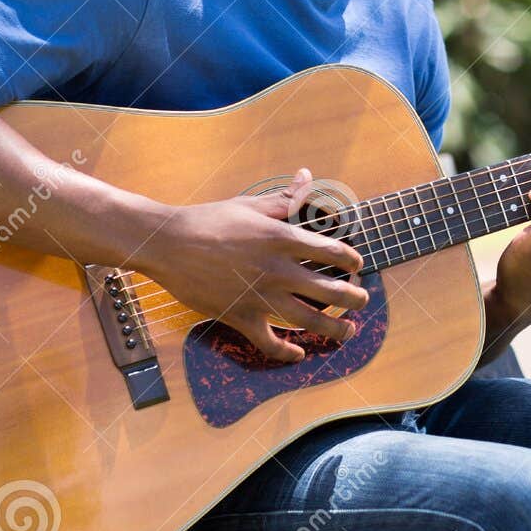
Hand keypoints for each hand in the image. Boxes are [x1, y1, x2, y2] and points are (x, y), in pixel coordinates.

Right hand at [134, 168, 366, 361]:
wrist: (168, 243)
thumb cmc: (209, 219)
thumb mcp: (251, 204)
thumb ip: (285, 197)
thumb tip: (308, 176)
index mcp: (283, 238)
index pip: (333, 252)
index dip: (352, 260)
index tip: (357, 266)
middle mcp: (278, 269)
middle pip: (330, 290)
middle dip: (354, 298)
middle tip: (362, 301)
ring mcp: (260, 296)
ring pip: (308, 320)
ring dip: (334, 328)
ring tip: (348, 331)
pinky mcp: (240, 316)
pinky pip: (269, 342)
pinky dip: (286, 352)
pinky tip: (298, 354)